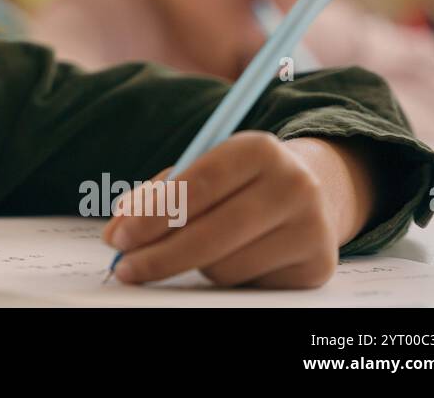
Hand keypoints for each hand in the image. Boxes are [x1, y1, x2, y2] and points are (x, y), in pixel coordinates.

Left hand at [100, 131, 373, 287]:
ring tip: (198, 249)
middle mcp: (293, 185)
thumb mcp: (201, 170)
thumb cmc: (237, 181)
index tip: (119, 237)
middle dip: (160, 256)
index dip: (154, 215)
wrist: (312, 193)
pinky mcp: (317, 265)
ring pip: (226, 266)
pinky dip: (225, 278)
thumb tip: (116, 231)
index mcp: (258, 149)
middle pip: (213, 233)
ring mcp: (311, 228)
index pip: (198, 185)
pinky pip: (248, 284)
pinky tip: (230, 259)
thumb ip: (156, 196)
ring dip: (196, 266)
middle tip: (125, 268)